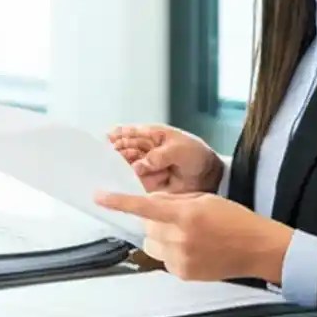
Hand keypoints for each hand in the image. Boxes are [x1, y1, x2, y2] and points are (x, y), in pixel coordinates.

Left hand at [93, 191, 292, 283]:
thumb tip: (149, 202)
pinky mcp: (183, 274)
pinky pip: (163, 259)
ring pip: (151, 243)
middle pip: (146, 226)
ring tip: (187, 235)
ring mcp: (180, 259)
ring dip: (161, 236)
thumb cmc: (233, 219)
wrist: (256, 248)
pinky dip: (171, 252)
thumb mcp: (204, 199)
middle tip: (178, 218)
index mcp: (184, 215)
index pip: (143, 207)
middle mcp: (179, 238)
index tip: (99, 196)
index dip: (118, 201)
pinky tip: (194, 249)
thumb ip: (174, 200)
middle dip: (155, 219)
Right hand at [107, 124, 223, 193]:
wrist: (211, 177)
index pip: (131, 132)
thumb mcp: (180, 150)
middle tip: (106, 158)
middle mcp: (146, 150)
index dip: (117, 134)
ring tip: (110, 171)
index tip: (106, 139)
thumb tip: (138, 166)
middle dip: (115, 153)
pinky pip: (133, 182)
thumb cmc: (197, 156)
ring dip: (118, 168)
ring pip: (126, 166)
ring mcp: (146, 166)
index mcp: (153, 135)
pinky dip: (126, 183)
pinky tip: (118, 184)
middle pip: (125, 149)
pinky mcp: (148, 183)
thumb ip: (158, 157)